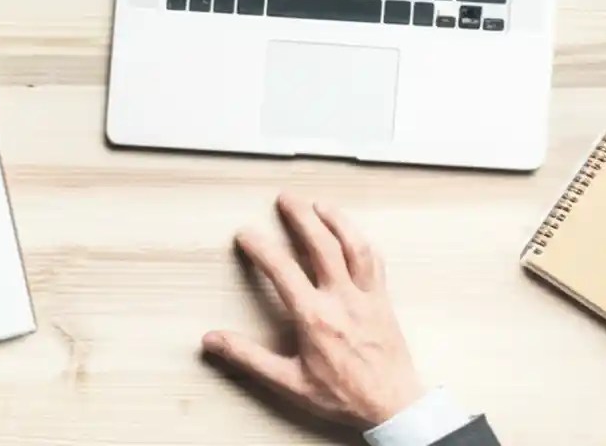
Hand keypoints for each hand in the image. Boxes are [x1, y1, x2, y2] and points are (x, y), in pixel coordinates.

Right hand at [202, 194, 424, 428]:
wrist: (393, 406)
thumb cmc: (343, 396)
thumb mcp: (289, 382)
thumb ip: (249, 358)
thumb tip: (213, 341)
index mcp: (315, 318)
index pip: (282, 271)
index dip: (261, 248)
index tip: (246, 234)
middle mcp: (342, 300)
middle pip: (321, 245)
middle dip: (301, 216)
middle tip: (285, 198)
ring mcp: (367, 296)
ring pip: (354, 245)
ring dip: (336, 220)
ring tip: (319, 204)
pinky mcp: (384, 299)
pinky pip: (375, 260)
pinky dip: (361, 241)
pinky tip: (352, 233)